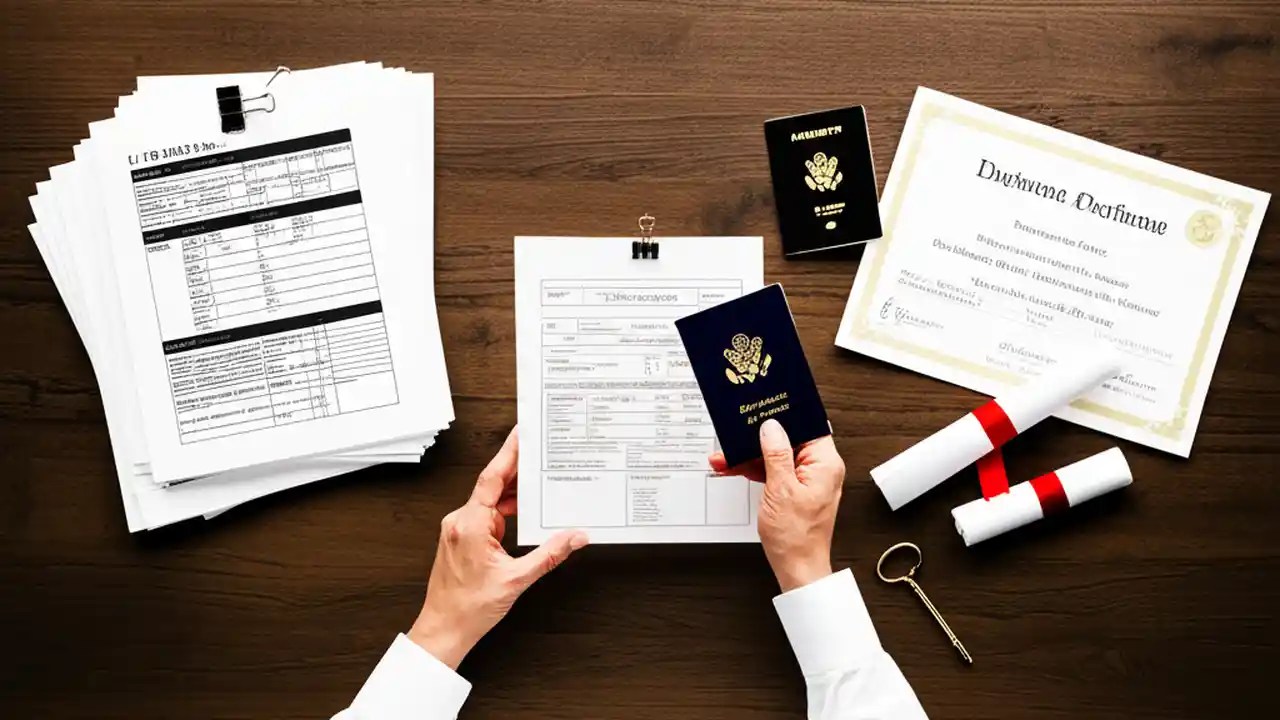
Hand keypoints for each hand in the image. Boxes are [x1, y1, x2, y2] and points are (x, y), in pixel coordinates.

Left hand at [408, 427, 588, 668]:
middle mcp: (460, 521)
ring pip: (490, 501)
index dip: (509, 452)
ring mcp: (459, 529)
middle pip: (493, 486)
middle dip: (519, 470)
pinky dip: (505, 510)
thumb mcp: (517, 580)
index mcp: (470, 524)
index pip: (493, 478)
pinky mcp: (461, 537)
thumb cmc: (469, 608)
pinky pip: (486, 514)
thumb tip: (574, 537)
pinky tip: (522, 511)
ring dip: (513, 494)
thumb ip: (549, 554)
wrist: (444, 629)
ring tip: (539, 483)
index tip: (521, 433)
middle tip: (542, 452)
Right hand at [709, 419, 843, 592]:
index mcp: (825, 464)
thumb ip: (775, 455)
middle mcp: (820, 469)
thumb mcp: (780, 490)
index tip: (764, 411)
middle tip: (738, 436)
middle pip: (787, 440)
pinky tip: (734, 467)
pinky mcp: (795, 490)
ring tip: (727, 456)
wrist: (797, 568)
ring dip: (750, 456)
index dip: (785, 416)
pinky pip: (773, 471)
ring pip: (776, 456)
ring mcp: (807, 480)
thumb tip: (771, 428)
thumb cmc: (797, 538)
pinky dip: (754, 470)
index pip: (807, 426)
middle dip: (758, 439)